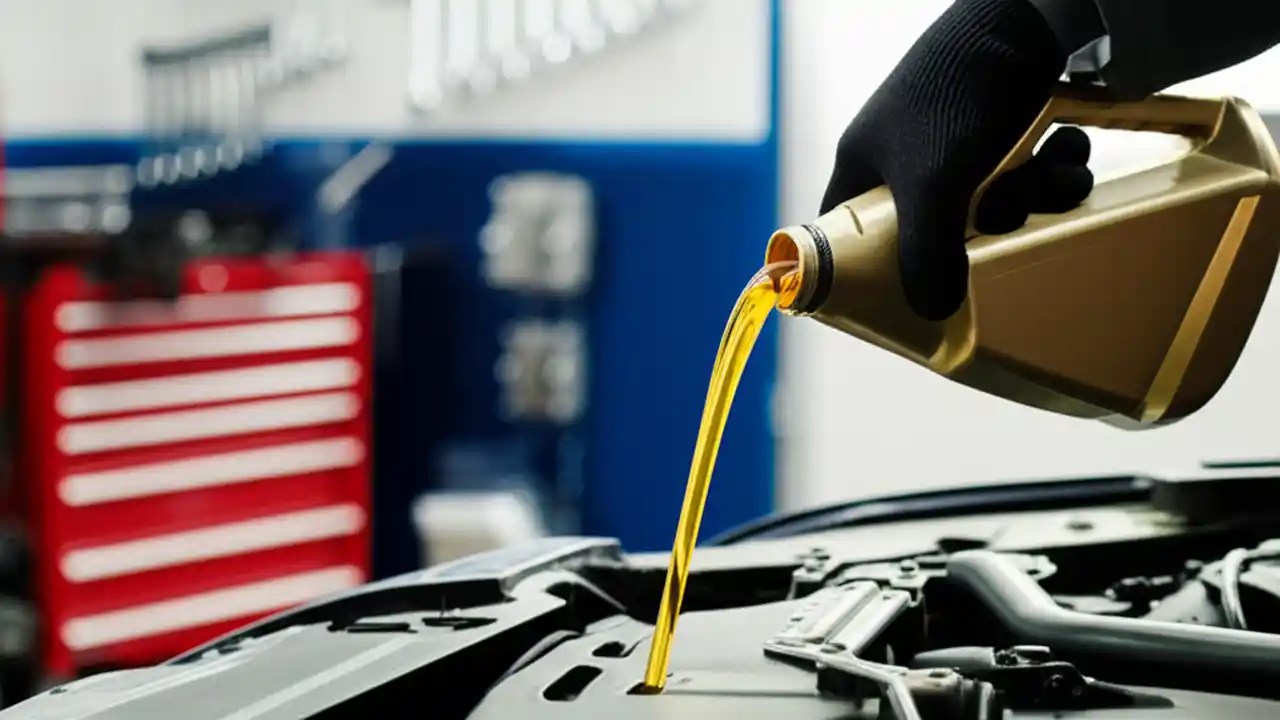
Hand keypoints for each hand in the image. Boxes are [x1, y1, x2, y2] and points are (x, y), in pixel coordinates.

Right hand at [821, 0, 1093, 320]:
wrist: (1029, 15)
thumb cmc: (957, 94)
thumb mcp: (934, 183)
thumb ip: (927, 253)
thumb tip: (930, 313)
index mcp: (867, 162)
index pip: (846, 232)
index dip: (866, 268)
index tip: (904, 292)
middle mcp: (907, 153)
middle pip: (938, 227)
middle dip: (990, 222)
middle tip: (1008, 209)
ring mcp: (958, 140)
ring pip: (995, 200)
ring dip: (1038, 195)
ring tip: (1056, 170)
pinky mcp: (1003, 123)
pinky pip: (1028, 170)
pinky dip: (1056, 168)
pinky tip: (1069, 149)